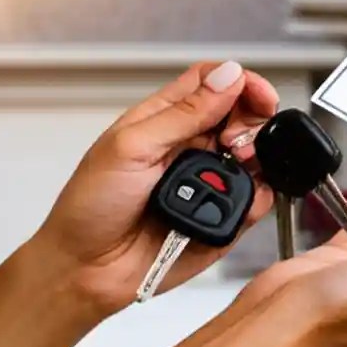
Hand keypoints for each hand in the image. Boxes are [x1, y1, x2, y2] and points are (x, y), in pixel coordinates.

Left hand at [27, 61, 277, 314]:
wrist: (86, 269)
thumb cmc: (91, 205)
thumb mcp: (131, 148)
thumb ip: (183, 112)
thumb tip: (228, 77)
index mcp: (165, 120)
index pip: (213, 82)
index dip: (241, 81)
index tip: (260, 96)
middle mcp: (191, 147)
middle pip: (242, 116)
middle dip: (252, 123)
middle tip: (237, 142)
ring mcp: (209, 182)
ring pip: (256, 158)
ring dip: (257, 160)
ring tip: (236, 170)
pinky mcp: (221, 218)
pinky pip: (255, 201)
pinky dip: (258, 198)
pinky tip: (240, 203)